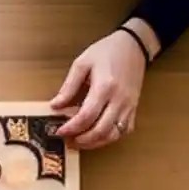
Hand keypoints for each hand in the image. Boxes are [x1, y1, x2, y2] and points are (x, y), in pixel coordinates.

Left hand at [51, 30, 146, 148]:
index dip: (71, 128)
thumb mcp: (82, 63)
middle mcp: (119, 100)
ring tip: (79, 141)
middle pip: (101, 130)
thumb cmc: (106, 52)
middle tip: (67, 140)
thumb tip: (55, 106)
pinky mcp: (134, 109)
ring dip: (95, 143)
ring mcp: (129, 106)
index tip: (59, 131)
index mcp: (104, 87)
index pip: (86, 116)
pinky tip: (97, 136)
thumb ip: (68, 86)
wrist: (134, 46)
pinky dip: (109, 138)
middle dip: (82, 140)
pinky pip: (123, 131)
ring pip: (113, 135)